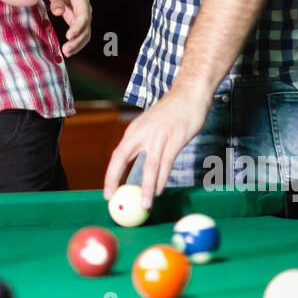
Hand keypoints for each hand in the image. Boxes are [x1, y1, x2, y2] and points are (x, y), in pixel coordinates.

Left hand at [45, 0, 91, 55]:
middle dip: (77, 40)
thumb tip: (58, 12)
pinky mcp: (77, 22)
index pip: (83, 16)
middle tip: (66, 49)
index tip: (69, 36)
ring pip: (85, 34)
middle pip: (86, 28)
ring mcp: (82, 17)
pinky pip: (80, 35)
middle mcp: (85, 10)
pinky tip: (68, 51)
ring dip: (77, 45)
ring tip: (67, 52)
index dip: (78, 27)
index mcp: (82, 0)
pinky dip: (76, 43)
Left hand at [102, 94, 208, 208]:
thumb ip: (143, 144)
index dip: (111, 175)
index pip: (117, 155)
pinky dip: (162, 179)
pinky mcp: (175, 139)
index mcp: (134, 130)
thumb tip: (136, 170)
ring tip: (144, 205)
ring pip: (149, 167)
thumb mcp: (151, 126)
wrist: (190, 93)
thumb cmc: (171, 113)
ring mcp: (159, 136)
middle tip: (117, 201)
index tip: (107, 193)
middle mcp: (142, 133)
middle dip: (117, 181)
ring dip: (146, 188)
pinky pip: (166, 164)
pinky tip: (160, 190)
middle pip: (124, 159)